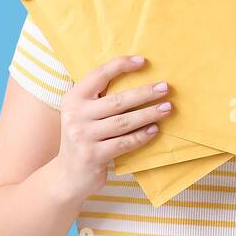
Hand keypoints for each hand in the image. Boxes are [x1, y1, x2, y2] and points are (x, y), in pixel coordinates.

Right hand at [56, 56, 173, 202]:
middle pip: (117, 100)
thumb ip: (99, 96)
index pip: (98, 74)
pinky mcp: (93, 155)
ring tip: (167, 108)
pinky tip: (155, 130)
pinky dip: (141, 136)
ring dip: (148, 114)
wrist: (67, 174)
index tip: (143, 61)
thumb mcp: (82, 113)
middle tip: (165, 87)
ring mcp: (82, 136)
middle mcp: (75, 115)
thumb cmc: (83, 137)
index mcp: (73, 98)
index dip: (120, 65)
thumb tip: (135, 75)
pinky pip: (124, 143)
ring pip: (123, 122)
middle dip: (144, 93)